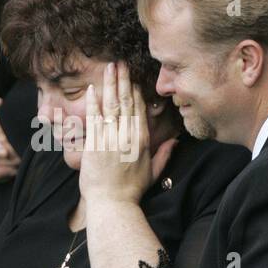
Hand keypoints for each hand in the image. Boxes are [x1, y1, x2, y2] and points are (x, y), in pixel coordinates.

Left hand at [78, 62, 175, 210]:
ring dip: (110, 84)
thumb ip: (165, 154)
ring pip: (112, 105)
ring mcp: (111, 138)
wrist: (113, 204)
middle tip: (120, 63)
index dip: (136, 91)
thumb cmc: (132, 191)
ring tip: (109, 67)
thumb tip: (176, 140)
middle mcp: (128, 136)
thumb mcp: (154, 173)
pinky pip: (94, 118)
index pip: (140, 110)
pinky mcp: (95, 144)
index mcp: (143, 140)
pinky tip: (92, 88)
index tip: (132, 77)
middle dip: (123, 80)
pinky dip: (93, 102)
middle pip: (127, 102)